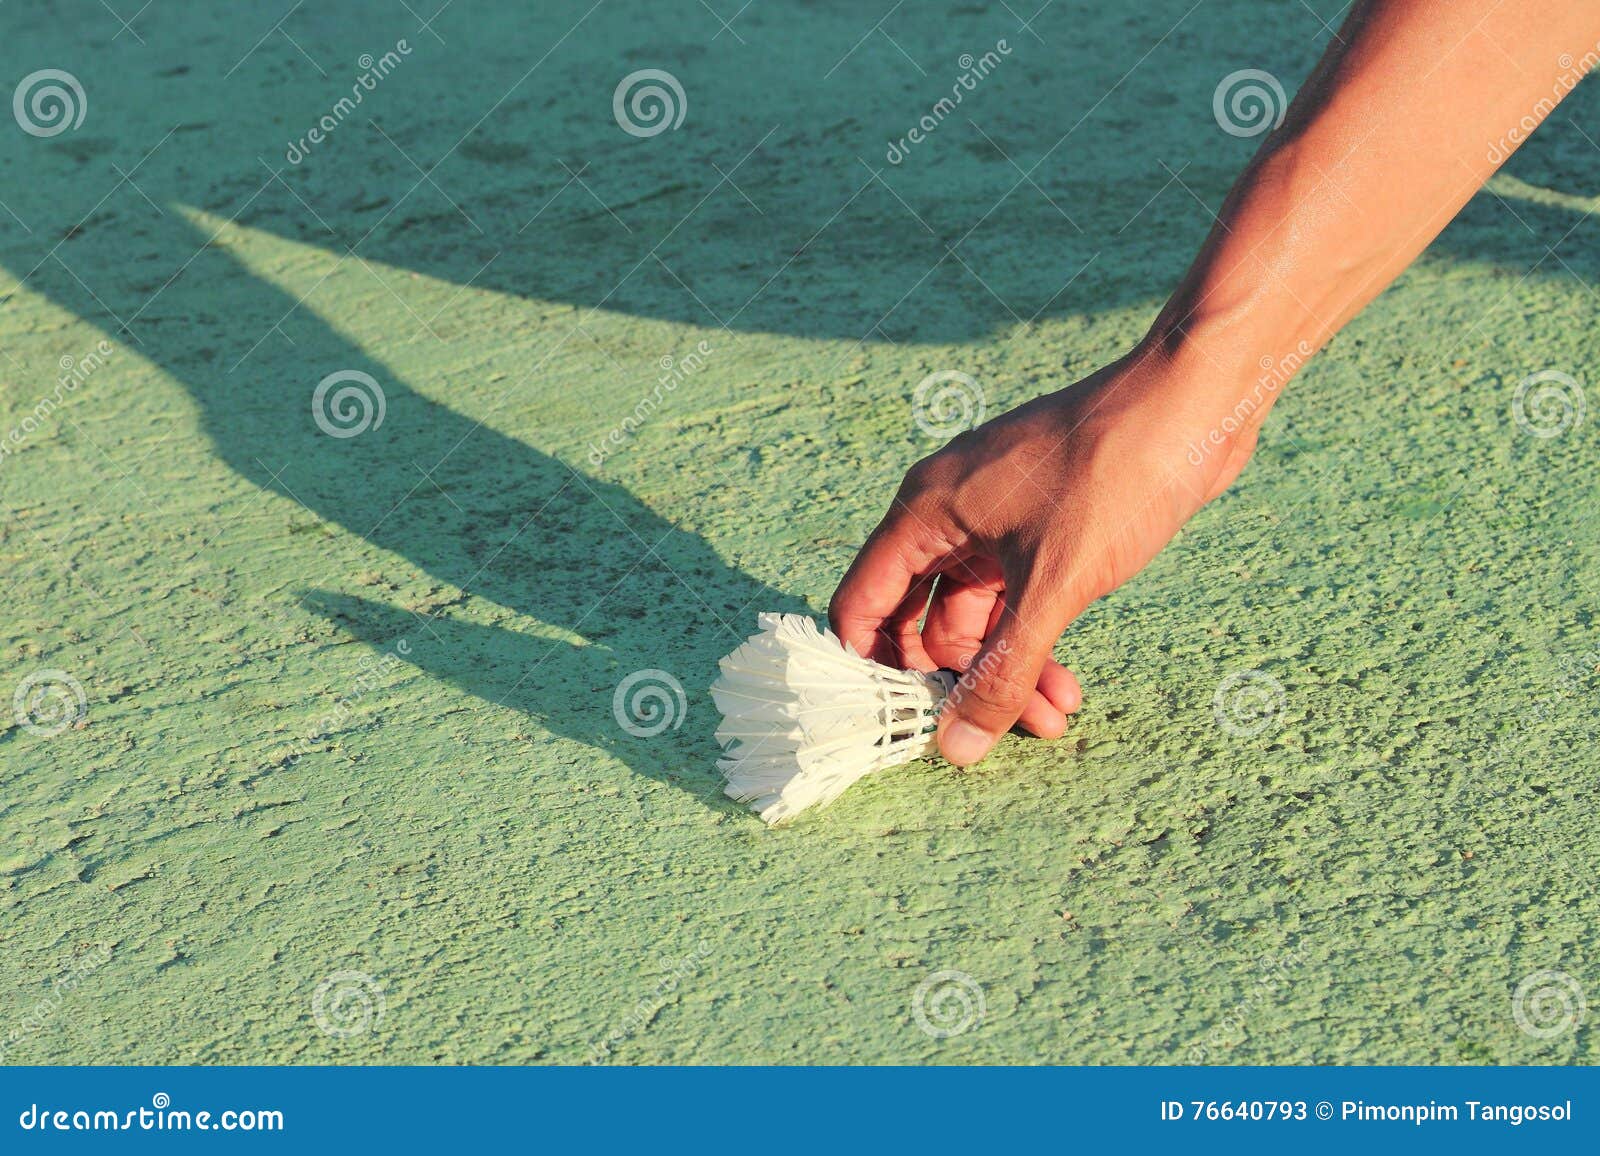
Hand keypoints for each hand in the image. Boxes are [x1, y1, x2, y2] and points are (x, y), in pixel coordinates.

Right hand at [829, 346, 1258, 765]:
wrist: (1197, 404)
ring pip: (977, 617)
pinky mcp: (1039, 526)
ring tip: (1056, 715)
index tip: (911, 723)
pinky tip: (1067, 685)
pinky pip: (1016, 599)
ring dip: (1007, 668)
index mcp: (925, 512)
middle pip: (921, 620)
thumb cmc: (1115, 475)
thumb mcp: (1054, 586)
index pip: (861, 604)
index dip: (874, 668)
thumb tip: (959, 747)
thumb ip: (1002, 670)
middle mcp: (948, 514)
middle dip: (959, 679)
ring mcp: (995, 519)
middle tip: (1001, 729)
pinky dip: (1035, 641)